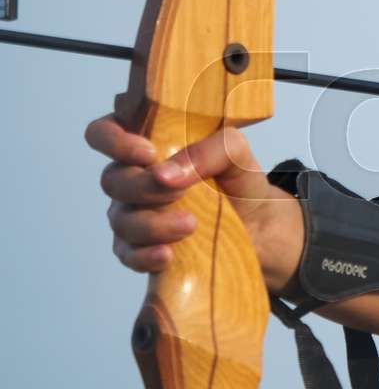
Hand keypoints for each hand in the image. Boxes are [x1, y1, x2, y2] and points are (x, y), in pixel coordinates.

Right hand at [85, 115, 305, 294]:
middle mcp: (135, 178)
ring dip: (152, 224)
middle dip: (142, 187)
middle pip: (111, 180)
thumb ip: (209, 149)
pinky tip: (167, 255)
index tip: (149, 154)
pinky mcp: (143, 248)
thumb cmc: (241, 183)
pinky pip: (128, 254)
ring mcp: (135, 215)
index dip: (113, 140)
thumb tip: (164, 174)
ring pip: (120, 220)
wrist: (263, 228)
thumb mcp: (236, 154)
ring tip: (191, 225)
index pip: (105, 133)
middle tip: (180, 193)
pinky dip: (144, 255)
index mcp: (150, 145)